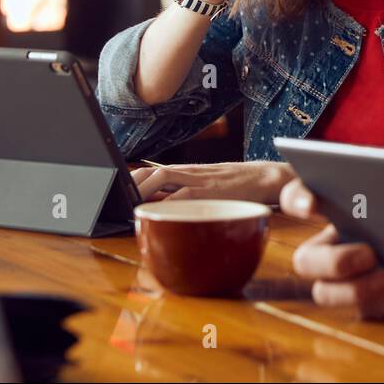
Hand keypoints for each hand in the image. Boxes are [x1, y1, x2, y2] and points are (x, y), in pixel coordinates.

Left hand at [131, 161, 294, 203]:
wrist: (265, 177)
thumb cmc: (238, 186)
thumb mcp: (210, 185)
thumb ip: (188, 192)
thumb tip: (163, 208)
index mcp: (189, 172)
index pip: (154, 171)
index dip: (134, 180)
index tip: (119, 191)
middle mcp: (191, 173)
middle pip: (153, 172)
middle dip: (133, 184)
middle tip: (119, 198)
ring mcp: (200, 179)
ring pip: (163, 176)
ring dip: (144, 189)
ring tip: (131, 203)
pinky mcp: (211, 190)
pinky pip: (184, 193)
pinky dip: (168, 202)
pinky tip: (158, 211)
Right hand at [281, 179, 383, 316]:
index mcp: (327, 206)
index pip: (294, 197)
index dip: (297, 201)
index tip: (314, 205)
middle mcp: (325, 245)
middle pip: (304, 261)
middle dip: (332, 260)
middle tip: (369, 254)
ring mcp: (343, 278)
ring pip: (325, 293)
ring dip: (355, 289)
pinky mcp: (368, 301)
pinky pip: (366, 309)